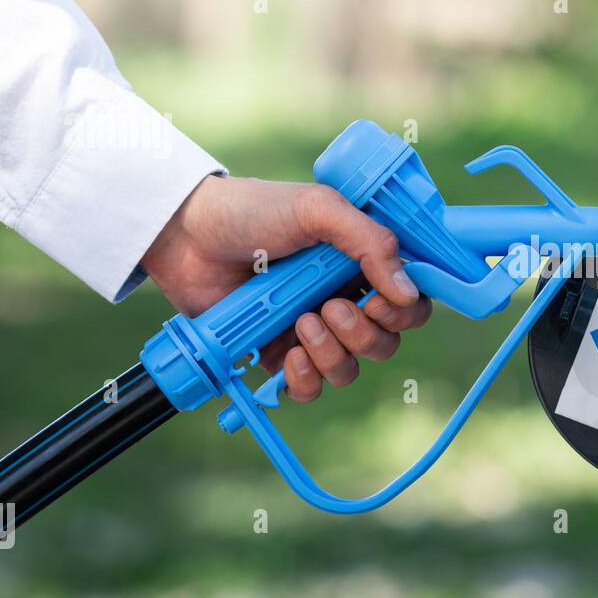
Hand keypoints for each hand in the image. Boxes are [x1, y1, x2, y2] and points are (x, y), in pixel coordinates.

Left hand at [142, 175, 431, 401]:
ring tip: (303, 322)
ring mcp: (310, 331)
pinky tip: (290, 357)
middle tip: (330, 307)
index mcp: (362, 266)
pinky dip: (306, 381)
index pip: (409, 304)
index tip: (378, 299)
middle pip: (384, 343)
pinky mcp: (277, 353)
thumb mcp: (320, 210)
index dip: (403, 312)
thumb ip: (371, 243)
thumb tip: (407, 294)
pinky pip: (309, 388)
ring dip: (333, 354)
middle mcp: (343, 301)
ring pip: (349, 370)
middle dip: (364, 334)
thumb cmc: (255, 210)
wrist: (188, 233)